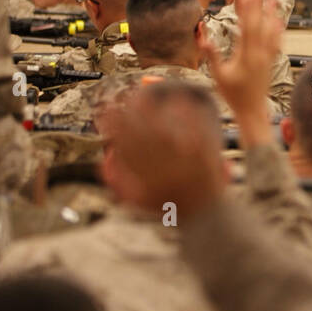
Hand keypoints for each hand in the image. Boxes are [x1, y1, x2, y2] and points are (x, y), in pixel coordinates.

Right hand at [101, 86, 227, 221]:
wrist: (206, 215)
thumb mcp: (140, 200)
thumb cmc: (170, 205)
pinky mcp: (205, 157)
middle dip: (128, 115)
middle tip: (120, 96)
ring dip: (153, 111)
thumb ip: (119, 182)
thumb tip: (105, 159)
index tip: (105, 110)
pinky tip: (180, 99)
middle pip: (141, 137)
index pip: (123, 148)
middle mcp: (162, 171)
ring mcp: (185, 163)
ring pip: (165, 132)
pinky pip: (195, 132)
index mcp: (144, 180)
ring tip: (143, 94)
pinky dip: (187, 115)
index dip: (112, 126)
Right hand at [198, 0, 282, 143]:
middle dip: (260, 8)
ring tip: (274, 1)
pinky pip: (276, 43)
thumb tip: (203, 38)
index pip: (247, 28)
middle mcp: (260, 54)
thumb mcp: (219, 75)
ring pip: (272, 33)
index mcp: (246, 55)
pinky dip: (277, 31)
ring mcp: (267, 58)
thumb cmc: (233, 94)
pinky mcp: (270, 62)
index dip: (247, 11)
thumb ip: (212, 55)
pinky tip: (279, 23)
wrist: (252, 110)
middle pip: (261, 27)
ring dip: (272, 16)